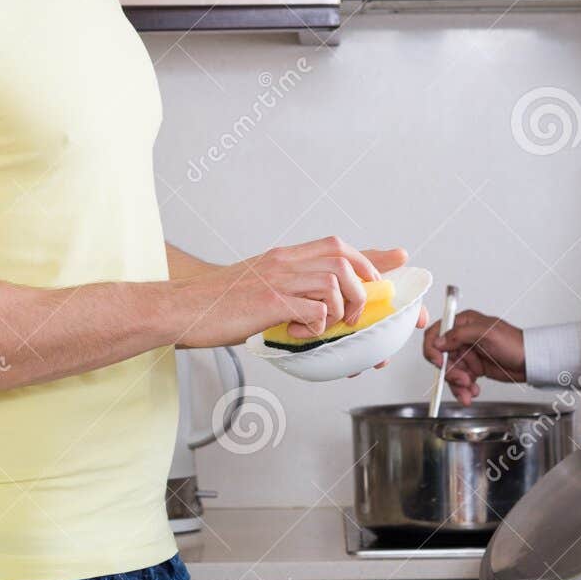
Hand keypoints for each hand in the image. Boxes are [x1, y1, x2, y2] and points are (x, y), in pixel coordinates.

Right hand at [171, 239, 407, 347]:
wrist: (180, 308)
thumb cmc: (216, 305)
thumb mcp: (258, 287)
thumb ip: (288, 291)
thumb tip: (315, 311)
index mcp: (285, 257)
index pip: (338, 246)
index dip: (374, 254)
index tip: (400, 258)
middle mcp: (285, 262)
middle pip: (345, 258)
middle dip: (368, 285)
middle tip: (364, 314)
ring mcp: (278, 279)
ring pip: (335, 281)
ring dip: (344, 309)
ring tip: (331, 327)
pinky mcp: (269, 302)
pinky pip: (313, 309)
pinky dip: (318, 325)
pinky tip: (302, 333)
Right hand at [422, 309, 525, 405]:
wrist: (529, 362)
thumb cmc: (514, 344)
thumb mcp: (487, 334)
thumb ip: (460, 334)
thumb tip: (439, 341)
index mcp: (463, 323)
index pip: (436, 333)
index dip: (433, 349)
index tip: (440, 363)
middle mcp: (462, 338)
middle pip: (441, 358)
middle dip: (450, 372)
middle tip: (463, 380)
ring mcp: (467, 354)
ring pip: (449, 372)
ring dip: (457, 384)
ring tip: (470, 390)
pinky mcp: (472, 368)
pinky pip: (459, 381)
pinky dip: (464, 389)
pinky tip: (473, 391)